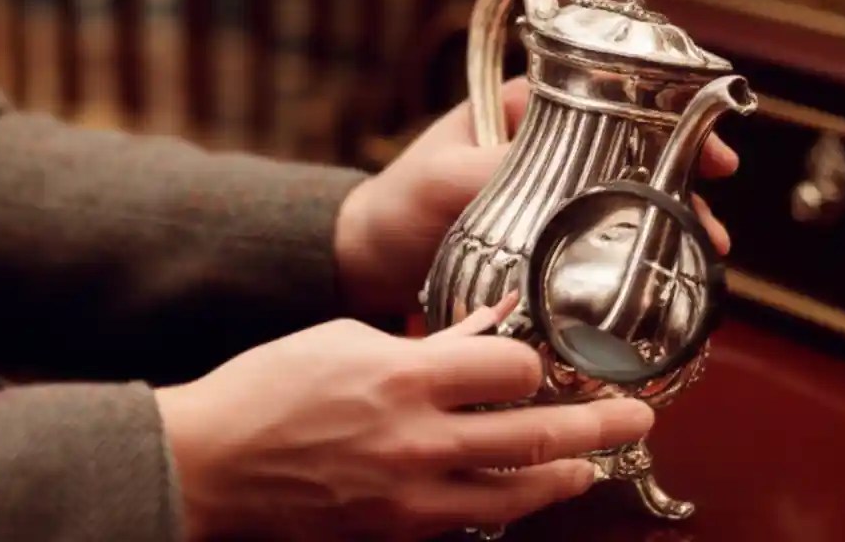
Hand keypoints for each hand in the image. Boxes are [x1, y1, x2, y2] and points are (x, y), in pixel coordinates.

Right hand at [156, 302, 653, 540]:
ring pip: (516, 492)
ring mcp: (409, 494)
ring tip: (593, 463)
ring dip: (565, 476)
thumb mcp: (345, 340)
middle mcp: (417, 438)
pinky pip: (471, 519)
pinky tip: (523, 493)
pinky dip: (507, 503)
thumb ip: (427, 340)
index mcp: (403, 375)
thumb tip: (489, 324)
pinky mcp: (395, 531)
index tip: (541, 357)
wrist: (208, 464)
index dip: (536, 361)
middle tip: (636, 417)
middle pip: (534, 434)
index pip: (511, 367)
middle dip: (597, 426)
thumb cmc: (267, 389)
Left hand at [335, 76, 741, 318]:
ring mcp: (553, 198)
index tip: (710, 152)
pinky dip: (632, 257)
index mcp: (530, 111)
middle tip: (710, 226)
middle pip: (636, 155)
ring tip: (699, 257)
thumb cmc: (396, 205)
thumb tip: (551, 183)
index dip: (670, 119)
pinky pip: (601, 243)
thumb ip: (487, 172)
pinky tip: (658, 281)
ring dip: (665, 225)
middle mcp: (551, 150)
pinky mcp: (548, 243)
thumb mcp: (437, 180)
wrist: (368, 263)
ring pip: (626, 201)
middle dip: (680, 184)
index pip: (615, 98)